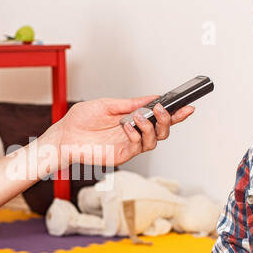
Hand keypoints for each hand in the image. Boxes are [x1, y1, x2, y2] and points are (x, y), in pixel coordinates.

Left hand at [41, 96, 194, 170]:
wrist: (64, 135)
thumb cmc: (81, 120)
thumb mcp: (107, 104)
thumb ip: (130, 103)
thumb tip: (151, 97)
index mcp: (133, 118)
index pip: (159, 117)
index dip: (176, 114)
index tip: (188, 106)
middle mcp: (134, 133)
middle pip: (163, 131)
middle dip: (169, 120)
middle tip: (163, 110)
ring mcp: (129, 145)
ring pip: (154, 141)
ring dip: (151, 127)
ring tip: (140, 117)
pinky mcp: (121, 155)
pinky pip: (138, 147)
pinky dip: (136, 135)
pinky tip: (127, 126)